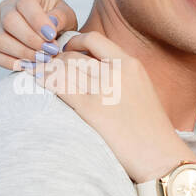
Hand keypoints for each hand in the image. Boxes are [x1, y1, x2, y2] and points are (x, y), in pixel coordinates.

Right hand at [0, 0, 78, 71]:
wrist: (53, 33)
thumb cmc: (59, 19)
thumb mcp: (67, 14)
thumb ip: (61, 17)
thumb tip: (50, 25)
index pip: (25, 2)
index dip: (37, 20)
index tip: (51, 35)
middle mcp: (8, 6)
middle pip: (9, 21)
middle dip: (31, 39)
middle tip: (50, 50)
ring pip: (1, 39)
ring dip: (23, 53)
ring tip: (43, 59)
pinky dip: (12, 63)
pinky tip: (31, 65)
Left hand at [33, 32, 189, 182]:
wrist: (161, 156)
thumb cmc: (151, 131)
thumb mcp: (141, 91)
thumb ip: (120, 76)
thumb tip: (93, 71)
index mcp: (131, 64)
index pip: (94, 39)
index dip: (74, 42)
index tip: (65, 50)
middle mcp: (117, 71)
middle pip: (73, 54)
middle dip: (55, 59)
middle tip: (43, 66)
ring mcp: (104, 89)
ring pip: (62, 67)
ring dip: (45, 69)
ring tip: (34, 73)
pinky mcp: (91, 108)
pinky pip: (59, 86)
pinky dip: (43, 81)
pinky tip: (35, 82)